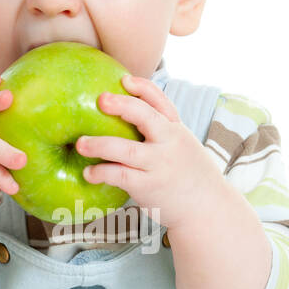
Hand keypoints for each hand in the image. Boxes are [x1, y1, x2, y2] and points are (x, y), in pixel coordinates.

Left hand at [75, 73, 222, 230]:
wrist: (207, 208)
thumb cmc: (188, 175)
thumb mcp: (182, 146)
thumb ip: (161, 131)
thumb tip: (126, 115)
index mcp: (176, 130)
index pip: (161, 101)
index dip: (142, 87)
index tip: (124, 79)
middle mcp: (169, 143)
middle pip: (146, 117)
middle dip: (122, 105)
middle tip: (100, 100)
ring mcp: (159, 164)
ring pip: (126, 149)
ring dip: (100, 145)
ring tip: (80, 144)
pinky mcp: (148, 186)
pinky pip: (120, 175)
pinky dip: (101, 173)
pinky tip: (88, 173)